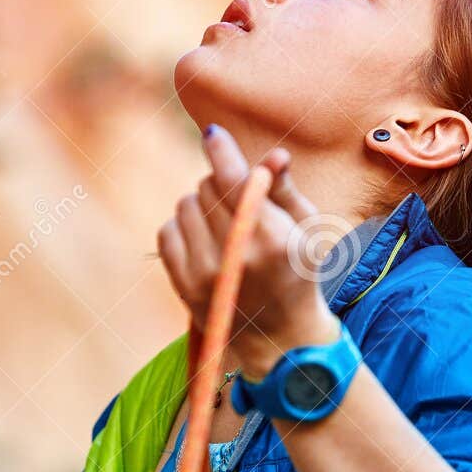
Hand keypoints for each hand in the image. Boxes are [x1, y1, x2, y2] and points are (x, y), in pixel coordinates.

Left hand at [157, 125, 340, 379]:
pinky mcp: (184, 286)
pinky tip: (204, 241)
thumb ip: (285, 191)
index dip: (221, 150)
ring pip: (185, 205)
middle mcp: (237, 255)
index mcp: (273, 238)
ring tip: (223, 226)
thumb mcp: (305, 231)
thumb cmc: (298, 273)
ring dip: (201, 206)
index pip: (234, 180)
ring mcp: (206, 273)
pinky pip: (167, 231)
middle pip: (207, 186)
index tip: (213, 134)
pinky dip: (183, 228)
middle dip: (219, 184)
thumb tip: (273, 155)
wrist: (280, 338)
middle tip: (236, 202)